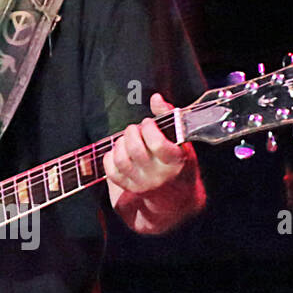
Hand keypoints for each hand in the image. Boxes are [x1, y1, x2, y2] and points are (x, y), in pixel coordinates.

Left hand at [104, 93, 203, 234]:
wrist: (177, 195)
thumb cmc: (179, 161)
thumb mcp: (182, 140)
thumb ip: (169, 116)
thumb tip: (155, 98)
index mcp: (176, 162)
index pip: (157, 144)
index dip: (149, 128)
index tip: (148, 122)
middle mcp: (158, 175)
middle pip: (136, 150)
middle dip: (132, 132)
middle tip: (137, 129)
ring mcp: (142, 183)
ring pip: (121, 160)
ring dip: (120, 143)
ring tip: (127, 139)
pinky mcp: (129, 187)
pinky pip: (111, 171)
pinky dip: (110, 157)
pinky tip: (119, 151)